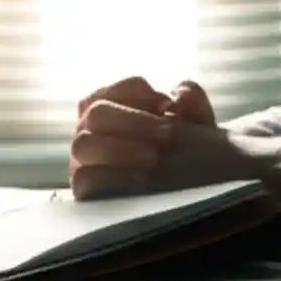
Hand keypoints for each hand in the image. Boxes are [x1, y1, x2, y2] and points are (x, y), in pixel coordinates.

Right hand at [70, 76, 224, 199]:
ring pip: (83, 144)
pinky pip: (84, 179)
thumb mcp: (197, 121)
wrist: (194, 189)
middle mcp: (90, 130)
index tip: (167, 105)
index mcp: (109, 106)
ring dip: (120, 148)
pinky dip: (113, 175)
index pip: (110, 90)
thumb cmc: (188, 150)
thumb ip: (191, 100)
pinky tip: (142, 178)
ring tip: (153, 158)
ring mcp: (83, 160)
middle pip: (95, 113)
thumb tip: (179, 97)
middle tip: (167, 135)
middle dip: (133, 121)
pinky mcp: (84, 190)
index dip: (138, 93)